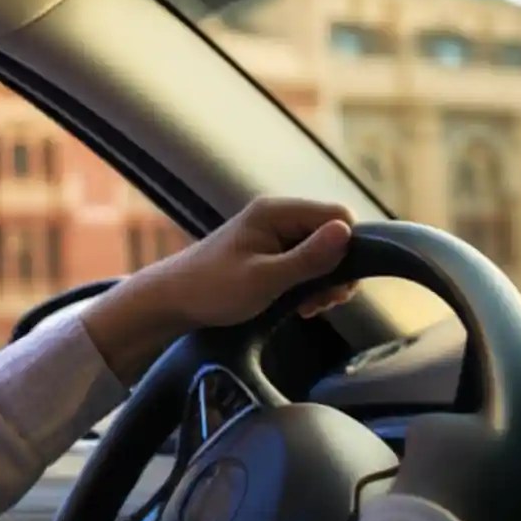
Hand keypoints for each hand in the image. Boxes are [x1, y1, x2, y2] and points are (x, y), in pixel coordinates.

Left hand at [81, 197, 356, 384]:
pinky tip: (298, 306)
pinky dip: (308, 284)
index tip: (334, 285)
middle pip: (333, 235)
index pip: (339, 216)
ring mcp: (273, 233)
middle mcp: (277, 216)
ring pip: (322, 252)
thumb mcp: (264, 279)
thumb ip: (307, 258)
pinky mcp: (270, 251)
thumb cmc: (212, 289)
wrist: (172, 300)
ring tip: (306, 308)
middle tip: (319, 303)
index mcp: (275, 212)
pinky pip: (305, 262)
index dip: (348, 249)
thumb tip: (346, 232)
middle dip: (336, 271)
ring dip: (322, 282)